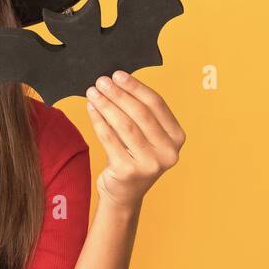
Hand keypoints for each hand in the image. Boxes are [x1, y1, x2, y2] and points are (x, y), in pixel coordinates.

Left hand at [85, 70, 185, 208]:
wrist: (124, 194)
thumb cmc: (133, 158)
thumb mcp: (145, 136)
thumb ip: (140, 113)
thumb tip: (117, 82)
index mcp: (177, 138)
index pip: (157, 104)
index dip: (136, 87)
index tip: (118, 75)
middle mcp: (168, 152)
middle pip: (140, 113)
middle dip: (118, 94)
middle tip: (102, 81)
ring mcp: (149, 164)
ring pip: (124, 125)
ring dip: (106, 105)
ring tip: (93, 92)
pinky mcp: (128, 171)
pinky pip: (109, 139)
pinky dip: (98, 121)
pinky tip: (91, 109)